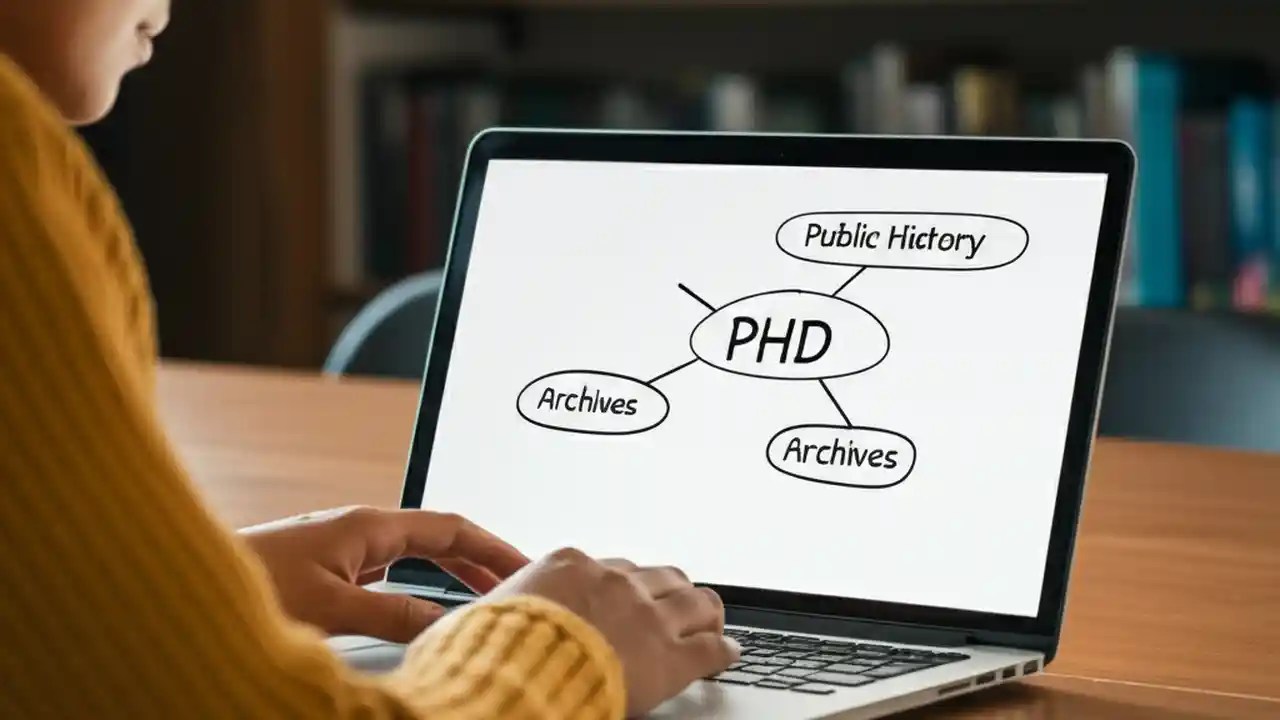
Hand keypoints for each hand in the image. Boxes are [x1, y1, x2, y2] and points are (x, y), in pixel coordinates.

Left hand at [242, 506, 527, 642]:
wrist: (184, 583)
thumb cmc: (250, 583)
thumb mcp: (331, 607)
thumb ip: (393, 615)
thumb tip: (447, 624)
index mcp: (368, 525)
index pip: (450, 528)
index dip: (493, 547)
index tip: (526, 567)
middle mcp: (359, 530)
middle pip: (438, 538)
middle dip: (481, 560)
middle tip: (517, 587)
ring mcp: (342, 548)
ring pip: (414, 556)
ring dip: (451, 574)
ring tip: (483, 599)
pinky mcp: (326, 568)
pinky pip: (390, 572)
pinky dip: (419, 587)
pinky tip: (424, 607)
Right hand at [484, 548, 739, 716]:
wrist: (516, 685)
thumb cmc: (490, 658)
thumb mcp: (478, 620)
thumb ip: (494, 612)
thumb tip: (466, 624)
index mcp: (570, 567)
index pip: (611, 568)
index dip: (623, 586)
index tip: (624, 594)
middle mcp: (615, 583)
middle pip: (659, 577)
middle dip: (669, 591)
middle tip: (676, 603)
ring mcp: (647, 617)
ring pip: (695, 601)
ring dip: (704, 611)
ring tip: (711, 619)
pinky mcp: (670, 657)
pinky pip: (711, 647)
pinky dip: (724, 649)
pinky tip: (728, 653)